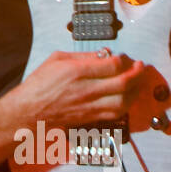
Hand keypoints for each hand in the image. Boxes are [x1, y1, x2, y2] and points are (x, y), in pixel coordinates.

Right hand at [12, 49, 144, 129]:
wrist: (29, 111)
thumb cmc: (39, 84)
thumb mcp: (56, 60)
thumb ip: (81, 56)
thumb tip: (102, 54)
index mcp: (76, 72)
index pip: (112, 65)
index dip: (123, 60)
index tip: (124, 57)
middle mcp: (86, 89)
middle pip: (123, 83)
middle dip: (137, 73)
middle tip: (140, 67)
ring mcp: (89, 105)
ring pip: (124, 100)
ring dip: (136, 90)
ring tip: (138, 82)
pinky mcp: (91, 117)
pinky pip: (116, 112)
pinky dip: (127, 104)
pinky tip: (128, 97)